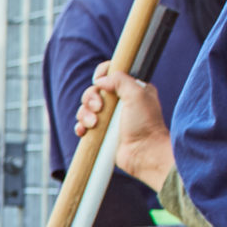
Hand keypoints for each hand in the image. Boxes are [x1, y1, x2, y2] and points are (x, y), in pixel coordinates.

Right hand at [78, 61, 173, 190]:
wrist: (144, 153)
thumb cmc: (145, 125)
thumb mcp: (137, 94)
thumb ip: (120, 80)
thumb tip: (100, 80)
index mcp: (131, 89)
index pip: (111, 73)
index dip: (101, 75)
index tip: (99, 82)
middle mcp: (120, 102)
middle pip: (94, 91)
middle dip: (91, 99)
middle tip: (99, 108)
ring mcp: (110, 118)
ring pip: (86, 108)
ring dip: (85, 114)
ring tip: (94, 124)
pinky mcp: (102, 132)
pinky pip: (84, 125)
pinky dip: (81, 127)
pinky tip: (84, 131)